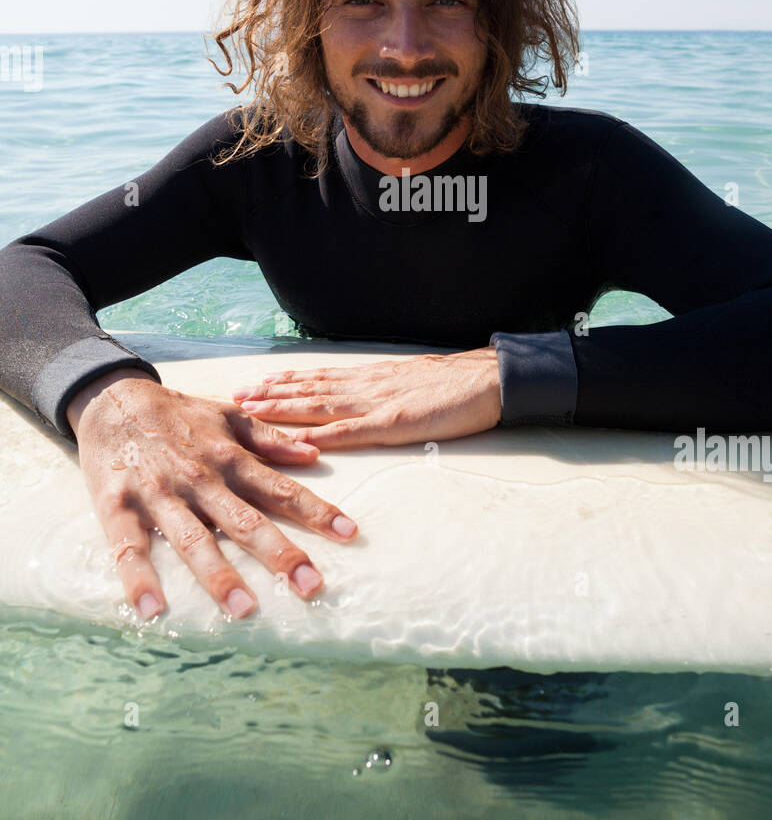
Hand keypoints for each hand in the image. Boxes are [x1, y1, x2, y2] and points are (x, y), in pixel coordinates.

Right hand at [67, 373, 357, 621]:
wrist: (111, 399)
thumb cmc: (177, 413)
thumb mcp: (228, 415)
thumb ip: (270, 438)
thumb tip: (315, 454)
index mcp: (230, 459)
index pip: (281, 489)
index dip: (317, 511)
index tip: (350, 533)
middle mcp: (201, 480)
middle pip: (245, 521)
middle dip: (280, 554)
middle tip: (311, 585)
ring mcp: (160, 495)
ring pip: (194, 541)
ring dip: (219, 576)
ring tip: (245, 610)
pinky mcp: (119, 508)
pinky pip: (129, 549)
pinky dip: (139, 579)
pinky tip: (153, 609)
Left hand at [231, 347, 501, 449]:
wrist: (489, 379)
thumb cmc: (456, 386)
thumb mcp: (412, 384)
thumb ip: (386, 392)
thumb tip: (364, 399)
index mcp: (372, 379)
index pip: (319, 378)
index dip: (284, 382)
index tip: (255, 384)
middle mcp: (367, 386)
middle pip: (309, 389)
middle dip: (270, 394)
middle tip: (235, 397)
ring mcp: (378, 403)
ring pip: (321, 404)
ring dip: (283, 408)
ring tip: (251, 410)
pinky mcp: (395, 422)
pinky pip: (353, 430)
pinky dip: (324, 435)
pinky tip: (301, 440)